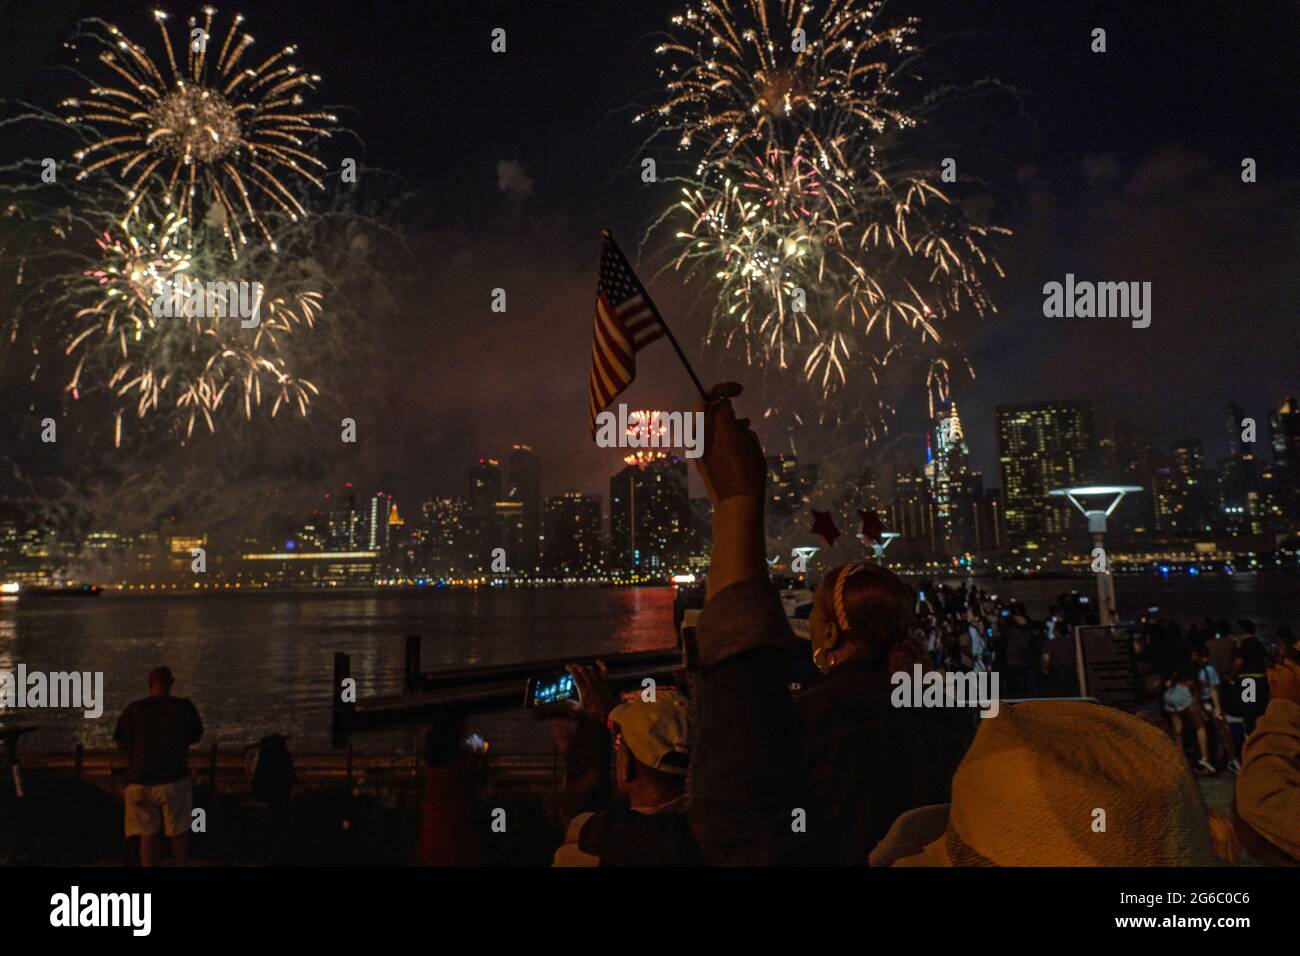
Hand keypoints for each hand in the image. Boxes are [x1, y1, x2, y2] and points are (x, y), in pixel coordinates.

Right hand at [567, 661, 611, 722]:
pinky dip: (601, 664)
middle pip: (583, 670)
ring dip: (585, 667)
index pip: (576, 676)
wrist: (608, 711)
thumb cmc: (593, 712)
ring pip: (591, 669)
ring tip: (581, 668)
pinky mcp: (605, 681)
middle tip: (572, 666)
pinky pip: (604, 669)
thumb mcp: (580, 710)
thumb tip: (564, 701)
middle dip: (576, 666)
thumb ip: (571, 705)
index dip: (571, 669)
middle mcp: (591, 683)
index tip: (567, 666)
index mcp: (584, 690)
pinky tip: (597, 661)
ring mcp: (599, 681)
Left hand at [694, 382, 765, 504]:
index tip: (739, 391)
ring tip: (741, 424)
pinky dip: (714, 430)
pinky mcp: (696, 456)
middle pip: (703, 403)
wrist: (735, 501)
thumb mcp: (751, 443)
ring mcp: (696, 444)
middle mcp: (702, 432)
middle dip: (717, 398)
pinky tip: (732, 439)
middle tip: (732, 399)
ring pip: (701, 419)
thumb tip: (736, 423)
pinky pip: (702, 434)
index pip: (718, 395)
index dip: (728, 388)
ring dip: (717, 416)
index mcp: (718, 424)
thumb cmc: (750, 471)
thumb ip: (740, 427)